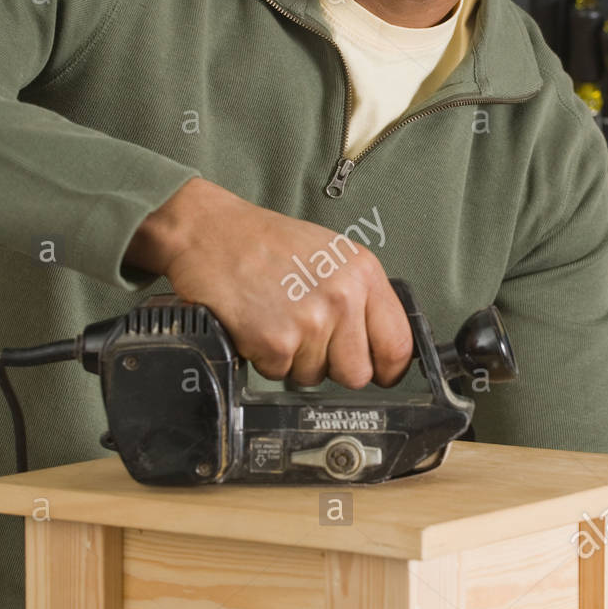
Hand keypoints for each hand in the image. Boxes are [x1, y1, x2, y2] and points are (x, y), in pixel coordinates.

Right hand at [126, 177, 413, 386]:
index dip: (387, 369)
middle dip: (332, 367)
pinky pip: (278, 374)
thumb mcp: (332, 255)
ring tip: (276, 319)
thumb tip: (381, 345)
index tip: (377, 372)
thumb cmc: (266, 243)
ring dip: (293, 360)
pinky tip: (256, 324)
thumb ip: (361, 297)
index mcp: (363, 273)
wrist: (209, 231)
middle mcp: (342, 297)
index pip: (398, 345)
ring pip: (314, 377)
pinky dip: (263, 358)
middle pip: (357, 374)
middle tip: (308, 339)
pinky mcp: (275, 340)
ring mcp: (310, 320)